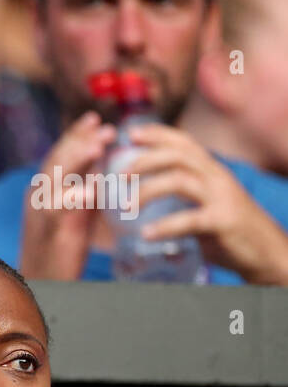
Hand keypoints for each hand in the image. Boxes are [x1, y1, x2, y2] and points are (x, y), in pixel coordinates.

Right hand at [19, 111, 117, 279]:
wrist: (39, 285)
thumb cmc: (61, 252)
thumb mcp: (77, 214)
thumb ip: (88, 191)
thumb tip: (106, 169)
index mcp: (46, 190)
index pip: (61, 155)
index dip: (76, 135)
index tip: (95, 120)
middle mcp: (38, 196)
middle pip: (56, 159)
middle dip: (79, 140)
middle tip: (103, 127)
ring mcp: (39, 212)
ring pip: (53, 177)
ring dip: (76, 159)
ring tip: (98, 145)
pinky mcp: (47, 231)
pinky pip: (57, 209)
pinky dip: (74, 196)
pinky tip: (93, 188)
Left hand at [127, 124, 287, 284]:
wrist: (265, 252)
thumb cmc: (227, 228)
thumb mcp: (205, 202)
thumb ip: (182, 194)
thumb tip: (143, 192)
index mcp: (211, 171)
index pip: (184, 143)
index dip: (158, 135)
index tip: (131, 134)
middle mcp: (216, 178)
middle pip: (178, 156)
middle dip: (145, 161)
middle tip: (121, 176)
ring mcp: (221, 198)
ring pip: (180, 180)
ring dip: (148, 191)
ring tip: (127, 206)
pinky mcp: (222, 221)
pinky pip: (189, 220)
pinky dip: (164, 226)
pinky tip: (146, 234)